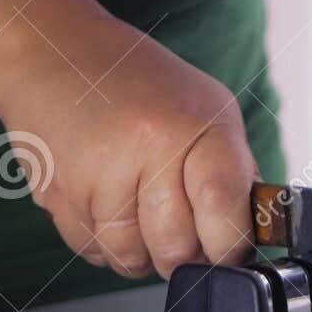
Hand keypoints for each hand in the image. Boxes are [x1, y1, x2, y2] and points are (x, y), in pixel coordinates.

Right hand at [0, 17, 257, 279]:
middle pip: (176, 248)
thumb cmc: (136, 81)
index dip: (231, 245)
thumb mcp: (206, 107)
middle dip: (184, 254)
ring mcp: (97, 174)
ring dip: (142, 253)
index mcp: (194, 125)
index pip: (224, 209)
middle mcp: (147, 147)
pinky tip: (107, 204)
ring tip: (141, 210)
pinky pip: (93, 252)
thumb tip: (259, 228)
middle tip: (181, 228)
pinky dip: (105, 244)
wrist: (53, 52)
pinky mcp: (58, 193)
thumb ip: (235, 170)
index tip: (229, 248)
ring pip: (132, 259)